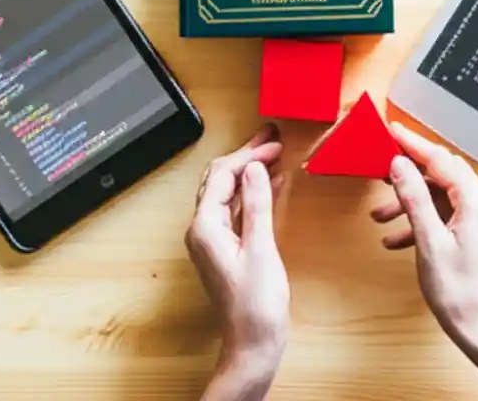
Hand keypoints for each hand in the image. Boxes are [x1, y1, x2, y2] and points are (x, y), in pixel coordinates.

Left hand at [186, 124, 288, 399]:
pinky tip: (270, 182)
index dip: (249, 155)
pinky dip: (252, 191)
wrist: (253, 340)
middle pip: (220, 179)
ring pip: (227, 191)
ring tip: (273, 151)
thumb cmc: (256, 304)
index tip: (274, 144)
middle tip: (271, 136)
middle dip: (246, 155)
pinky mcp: (225, 247)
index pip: (223, 176)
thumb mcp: (261, 248)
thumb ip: (257, 204)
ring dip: (249, 170)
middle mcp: (202, 229)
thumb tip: (255, 167)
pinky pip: (235, 208)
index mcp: (205, 227)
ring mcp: (212, 238)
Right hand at [372, 122, 477, 341]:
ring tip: (379, 216)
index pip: (440, 160)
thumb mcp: (428, 241)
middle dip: (408, 172)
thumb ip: (414, 199)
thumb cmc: (458, 290)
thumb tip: (399, 164)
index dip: (413, 144)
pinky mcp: (472, 234)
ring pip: (438, 196)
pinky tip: (395, 239)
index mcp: (476, 201)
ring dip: (409, 202)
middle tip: (378, 168)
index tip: (390, 131)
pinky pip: (442, 215)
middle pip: (440, 174)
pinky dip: (418, 221)